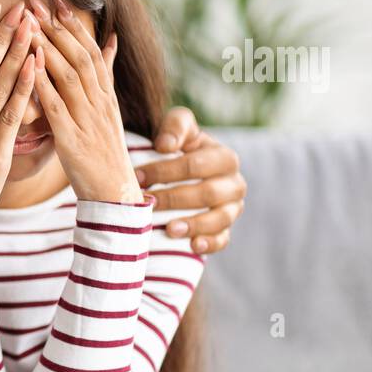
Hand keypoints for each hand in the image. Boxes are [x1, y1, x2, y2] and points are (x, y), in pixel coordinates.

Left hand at [27, 0, 145, 204]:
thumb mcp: (109, 109)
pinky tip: (28, 68)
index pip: (90, 50)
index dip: (73, 24)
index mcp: (106, 94)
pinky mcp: (73, 139)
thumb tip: (111, 39)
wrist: (114, 192)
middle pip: (79, 55)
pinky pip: (58, 107)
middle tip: (34, 2)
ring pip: (70, 76)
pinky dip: (44, 85)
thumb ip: (107, 75)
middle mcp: (100, 101)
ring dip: (49, 47)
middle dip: (57, 27)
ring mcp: (88, 119)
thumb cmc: (104, 150)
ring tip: (29, 24)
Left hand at [135, 107, 247, 253]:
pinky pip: (222, 239)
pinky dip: (209, 243)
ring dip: (194, 224)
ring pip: (220, 219)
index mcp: (224, 158)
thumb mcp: (178, 128)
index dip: (166, 171)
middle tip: (148, 202)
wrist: (182, 170)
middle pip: (209, 193)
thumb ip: (175, 126)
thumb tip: (165, 145)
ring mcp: (232, 209)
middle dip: (175, 198)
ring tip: (169, 229)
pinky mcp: (225, 229)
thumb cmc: (178, 146)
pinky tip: (192, 245)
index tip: (138, 177)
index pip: (197, 165)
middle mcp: (234, 183)